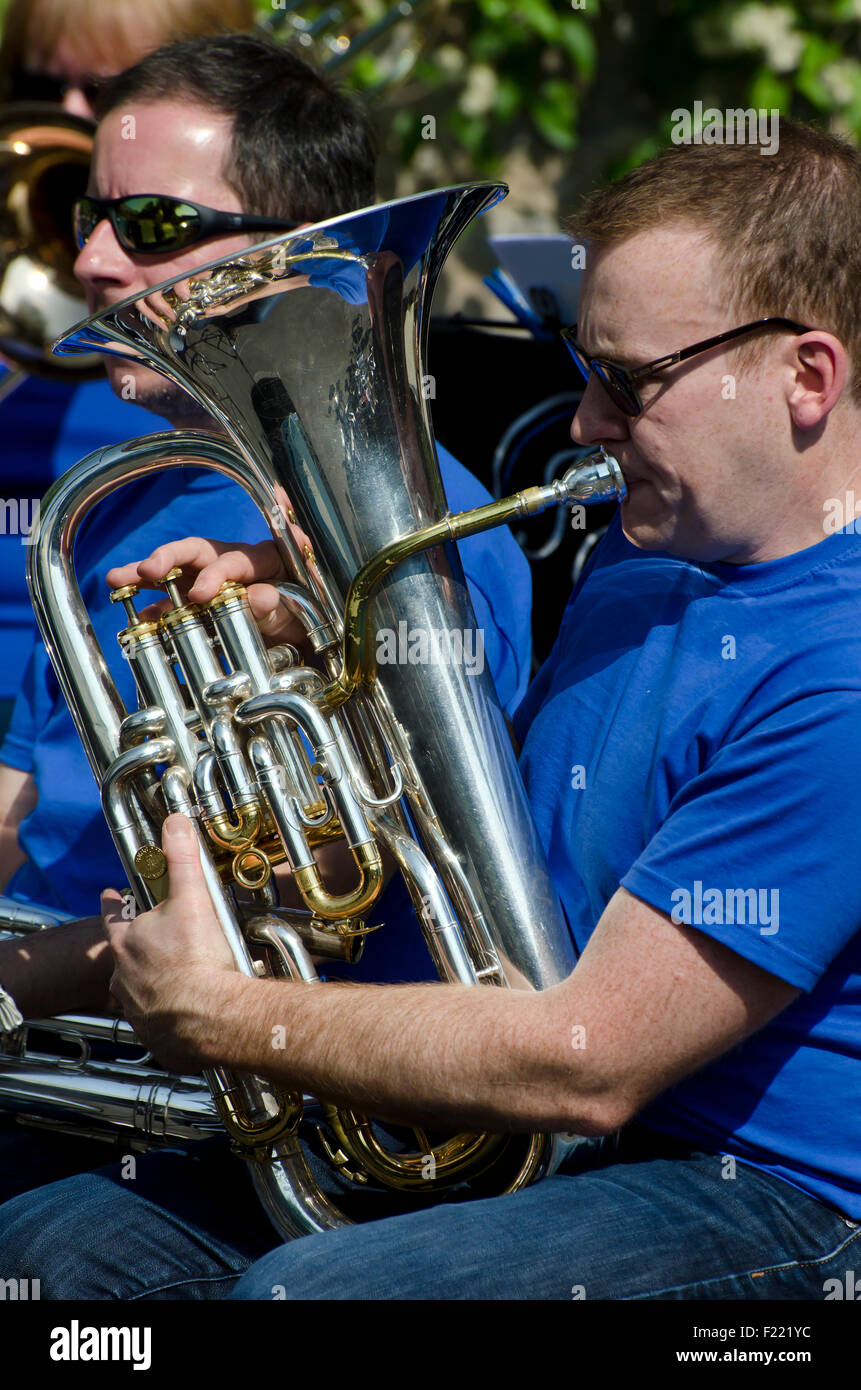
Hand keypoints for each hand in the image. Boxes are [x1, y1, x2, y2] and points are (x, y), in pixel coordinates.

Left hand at [103, 814, 237, 1072]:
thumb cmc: (198, 960)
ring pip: (140, 989)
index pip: (112, 916)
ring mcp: (137, 1009)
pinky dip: (170, 1015)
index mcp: (127, 942)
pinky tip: (189, 1012)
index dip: (112, 904)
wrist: (211, 1017)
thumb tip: (175, 823)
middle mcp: (123, 977)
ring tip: (182, 979)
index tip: (109, 894)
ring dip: (156, 983)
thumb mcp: (192, 898)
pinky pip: (159, 1022)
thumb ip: (181, 860)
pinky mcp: (156, 1036)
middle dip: (141, 948)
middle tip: (164, 942)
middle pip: (127, 955)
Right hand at [106, 536, 306, 647]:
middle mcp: (228, 563)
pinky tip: (134, 620)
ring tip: (115, 579)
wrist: (293, 636)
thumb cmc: (296, 615)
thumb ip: (276, 603)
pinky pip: (169, 605)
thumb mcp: (293, 611)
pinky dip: (151, 612)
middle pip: (195, 552)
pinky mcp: (194, 603)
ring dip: (143, 575)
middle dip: (168, 558)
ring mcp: (207, 581)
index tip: (201, 595)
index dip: (217, 575)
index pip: (234, 560)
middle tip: (147, 570)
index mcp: (260, 559)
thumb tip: (260, 596)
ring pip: (174, 572)